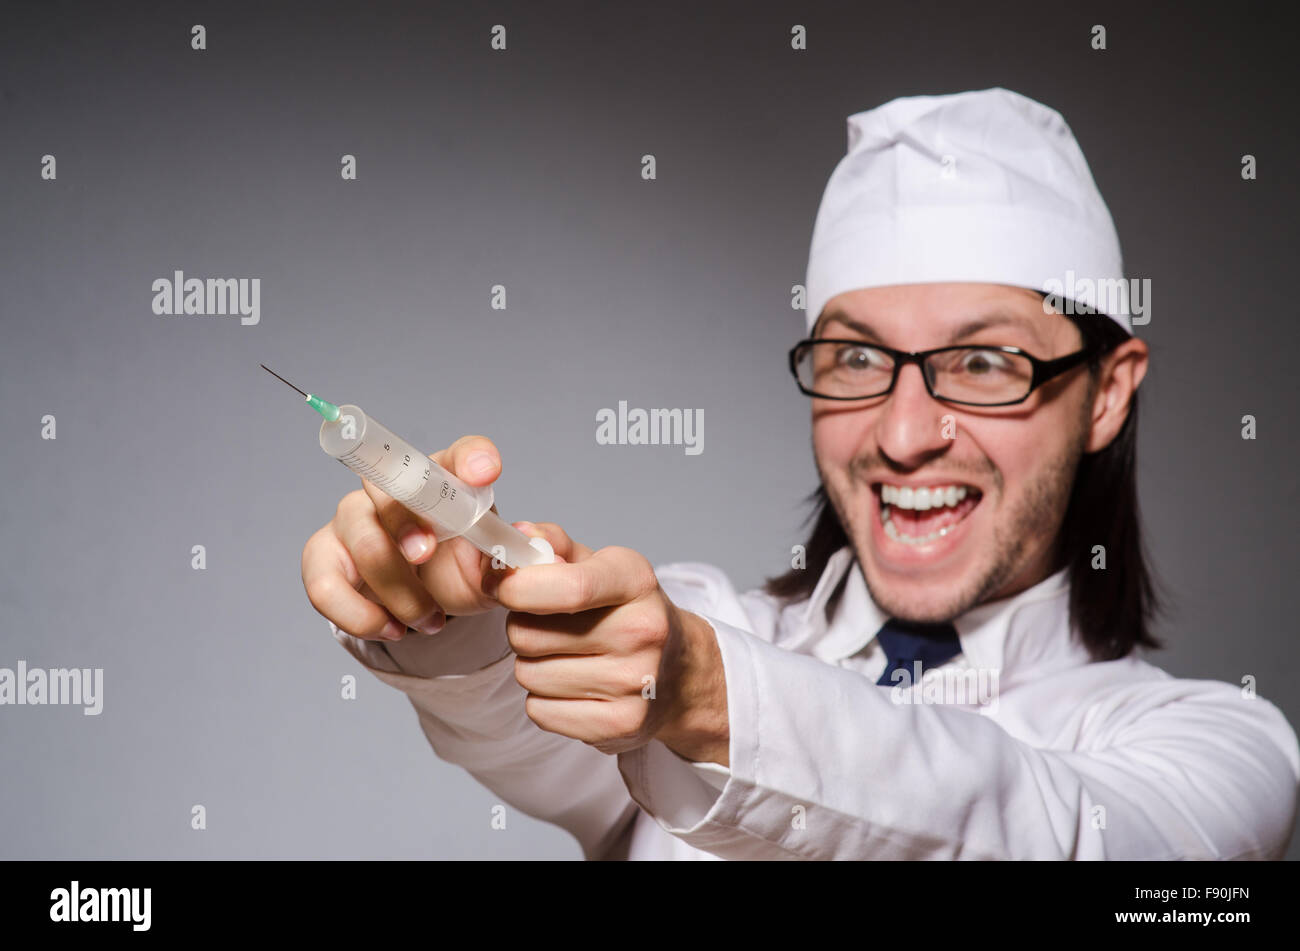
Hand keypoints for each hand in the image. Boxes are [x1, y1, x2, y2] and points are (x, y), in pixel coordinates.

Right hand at [300, 435, 569, 640]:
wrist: (424, 601)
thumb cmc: (458, 568)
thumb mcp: (489, 571)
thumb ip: (505, 562)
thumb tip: (526, 553)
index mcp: (447, 481)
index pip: (461, 454)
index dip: (472, 459)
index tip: (485, 474)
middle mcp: (394, 489)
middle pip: (388, 489)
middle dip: (406, 525)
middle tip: (425, 556)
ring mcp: (354, 519)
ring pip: (363, 543)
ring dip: (398, 591)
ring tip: (430, 621)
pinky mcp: (324, 557)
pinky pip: (323, 585)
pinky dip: (359, 616)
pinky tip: (390, 628)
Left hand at [487, 525, 729, 763]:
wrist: (682, 673)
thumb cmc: (627, 613)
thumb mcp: (600, 565)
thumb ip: (552, 544)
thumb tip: (516, 536)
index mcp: (635, 582)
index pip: (568, 588)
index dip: (516, 587)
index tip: (501, 586)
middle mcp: (641, 632)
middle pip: (528, 634)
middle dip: (522, 626)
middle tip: (549, 625)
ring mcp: (633, 683)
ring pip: (527, 674)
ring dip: (532, 664)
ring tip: (565, 656)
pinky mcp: (619, 724)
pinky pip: (539, 710)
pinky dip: (543, 699)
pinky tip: (573, 685)